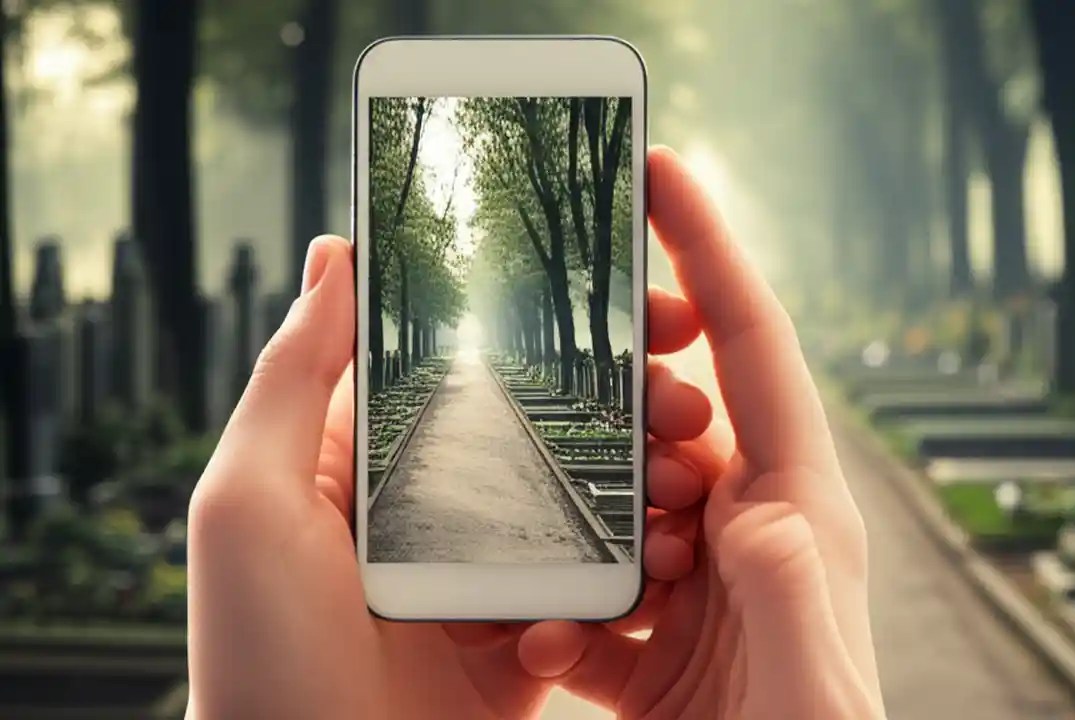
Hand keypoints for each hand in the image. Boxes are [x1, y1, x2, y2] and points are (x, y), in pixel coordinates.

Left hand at [184, 235, 704, 718]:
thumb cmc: (260, 653)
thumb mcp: (251, 500)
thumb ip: (292, 377)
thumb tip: (333, 256)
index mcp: (380, 458)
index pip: (482, 362)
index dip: (562, 325)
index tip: (643, 303)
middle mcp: (441, 506)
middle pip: (555, 427)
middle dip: (632, 401)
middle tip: (687, 397)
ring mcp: (490, 574)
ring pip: (591, 503)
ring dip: (652, 481)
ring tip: (688, 476)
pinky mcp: (530, 639)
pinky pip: (599, 592)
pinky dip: (641, 572)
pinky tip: (664, 561)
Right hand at [518, 148, 885, 718]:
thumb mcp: (807, 694)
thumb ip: (786, 596)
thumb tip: (749, 504)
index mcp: (797, 516)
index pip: (755, 350)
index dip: (712, 250)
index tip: (663, 170)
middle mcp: (745, 534)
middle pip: (669, 417)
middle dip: (613, 401)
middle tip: (562, 395)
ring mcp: (691, 585)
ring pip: (609, 501)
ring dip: (567, 516)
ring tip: (541, 549)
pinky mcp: (647, 641)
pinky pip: (580, 593)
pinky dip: (547, 611)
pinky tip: (536, 647)